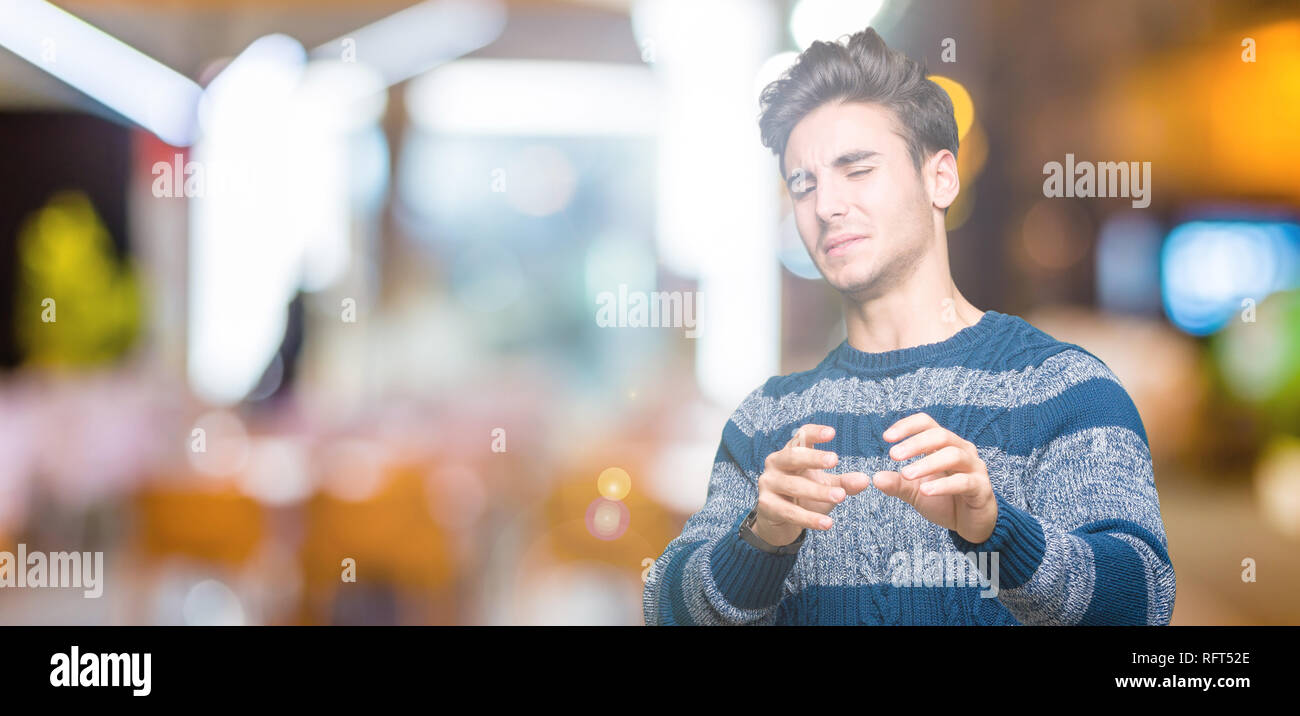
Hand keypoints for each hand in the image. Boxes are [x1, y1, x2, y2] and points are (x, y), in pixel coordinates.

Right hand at [752, 424, 872, 545]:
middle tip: (835, 460)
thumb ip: (844, 483)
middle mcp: (776, 464)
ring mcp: (768, 484)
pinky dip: (809, 518)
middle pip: (793, 456)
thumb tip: (865, 480)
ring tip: (841, 497)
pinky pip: (789, 511)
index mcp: (791, 453)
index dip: (814, 433)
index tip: (832, 433)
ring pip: (794, 486)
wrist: (780, 522)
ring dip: (818, 492)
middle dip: (814, 458)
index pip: (800, 437)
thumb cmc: (804, 497)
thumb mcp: (826, 487)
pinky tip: (827, 523)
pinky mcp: (766, 505)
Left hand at [870, 412, 997, 543]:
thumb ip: (898, 484)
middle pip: (940, 435)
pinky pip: (964, 482)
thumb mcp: (915, 492)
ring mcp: (974, 468)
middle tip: (893, 455)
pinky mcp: (981, 489)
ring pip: (953, 455)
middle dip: (915, 443)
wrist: (970, 525)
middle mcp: (962, 451)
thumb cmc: (944, 501)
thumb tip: (875, 477)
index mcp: (945, 445)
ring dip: (927, 463)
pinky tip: (925, 491)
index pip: (927, 424)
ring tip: (906, 474)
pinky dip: (943, 485)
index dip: (907, 426)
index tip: (886, 437)